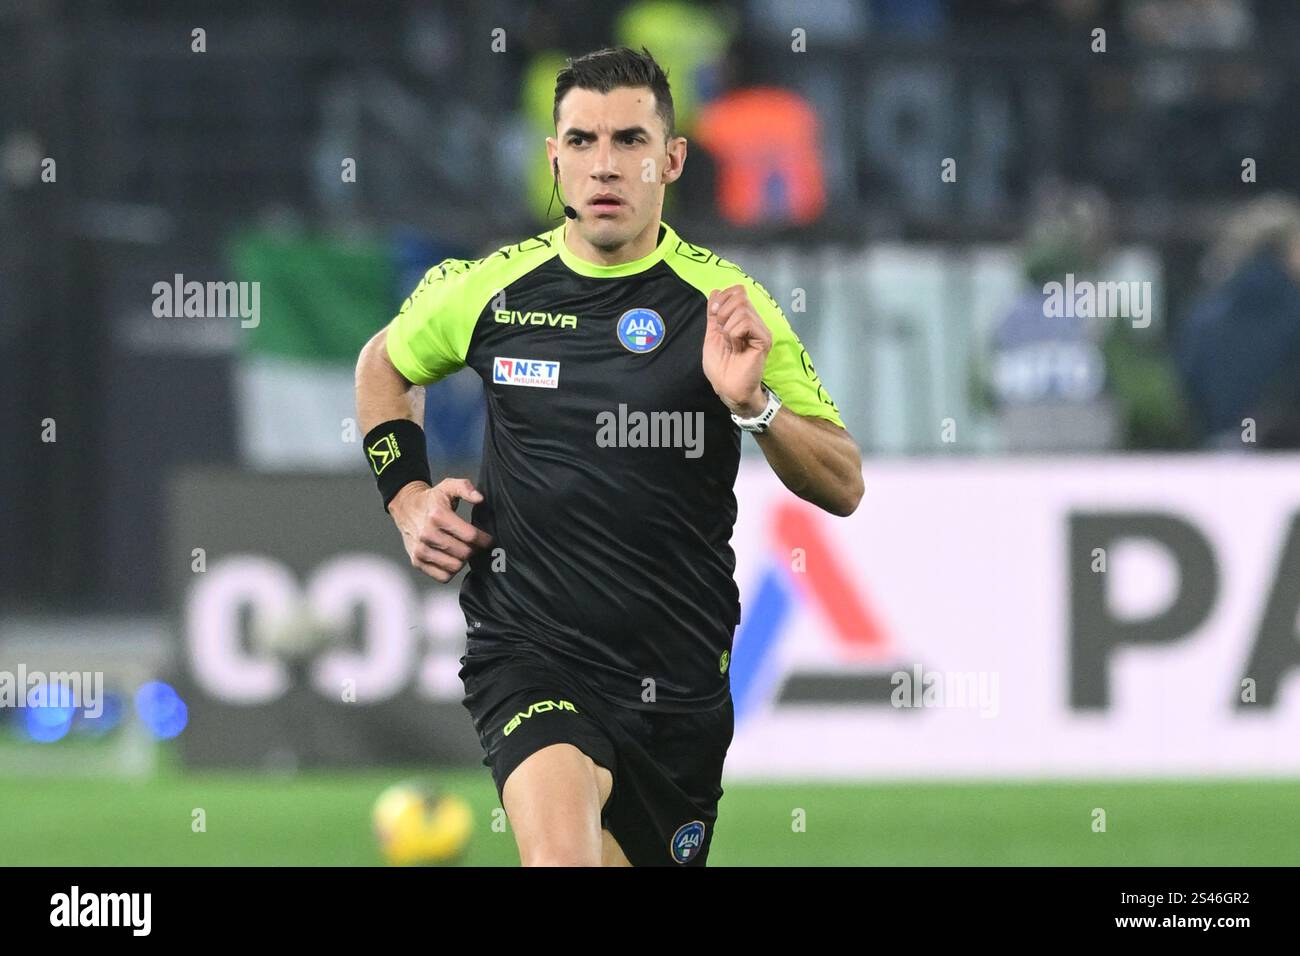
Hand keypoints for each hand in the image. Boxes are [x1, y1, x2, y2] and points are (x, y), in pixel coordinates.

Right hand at [388, 478, 492, 581]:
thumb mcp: (448, 486)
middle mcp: (427, 534)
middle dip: (474, 550)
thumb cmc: (432, 499)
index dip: (484, 539)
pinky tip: (451, 559)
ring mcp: (420, 550)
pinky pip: (442, 576)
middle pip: (464, 553)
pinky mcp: (416, 561)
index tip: (488, 540)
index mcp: (438, 516)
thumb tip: (479, 498)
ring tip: (463, 550)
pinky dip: (451, 571)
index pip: (470, 536)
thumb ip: (465, 488)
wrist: (406, 507)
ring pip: (455, 566)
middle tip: (475, 545)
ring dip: (463, 560)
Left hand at [702, 283, 771, 416]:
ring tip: (731, 344)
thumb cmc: (720, 366)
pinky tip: (737, 347)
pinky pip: (746, 323)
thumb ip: (714, 314)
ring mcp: (761, 330)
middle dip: (723, 313)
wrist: (727, 388)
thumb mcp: (712, 334)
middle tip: (723, 334)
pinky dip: (734, 334)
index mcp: (743, 319)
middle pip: (740, 296)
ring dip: (728, 327)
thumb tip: (716, 291)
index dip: (723, 298)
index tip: (715, 316)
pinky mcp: (764, 339)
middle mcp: (755, 321)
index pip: (738, 291)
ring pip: (742, 308)